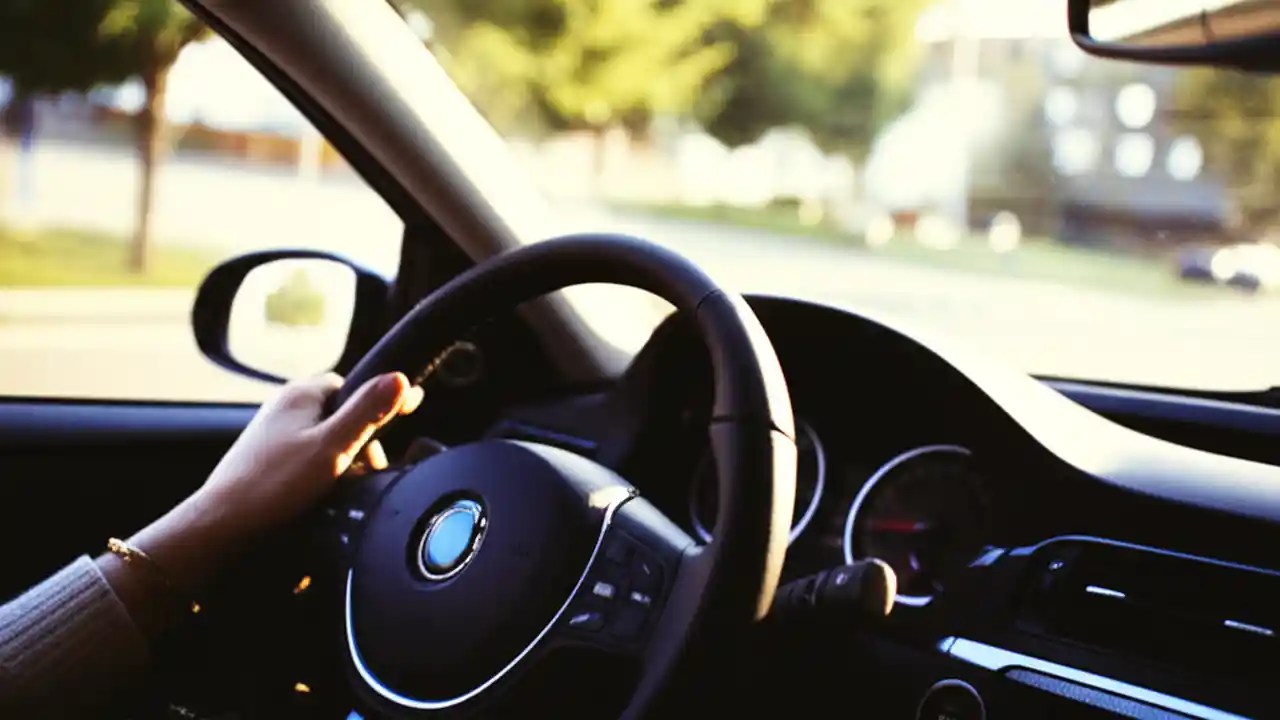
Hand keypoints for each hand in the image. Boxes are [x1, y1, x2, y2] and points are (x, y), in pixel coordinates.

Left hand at [111, 372, 421, 609]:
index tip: (389, 439)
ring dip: (341, 464)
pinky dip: (320, 476)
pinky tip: (320, 498)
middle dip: (359, 445)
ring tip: (341, 492)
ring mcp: (273, 435)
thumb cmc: (275, 486)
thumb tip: (401, 377)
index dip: (374, 413)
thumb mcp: (332, 447)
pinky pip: (307, 459)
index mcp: (300, 394)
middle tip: (363, 476)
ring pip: (325, 441)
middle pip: (341, 416)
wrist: (222, 527)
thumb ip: (367, 412)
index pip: (352, 387)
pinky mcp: (266, 461)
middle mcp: (284, 407)